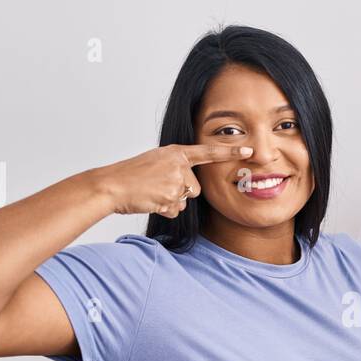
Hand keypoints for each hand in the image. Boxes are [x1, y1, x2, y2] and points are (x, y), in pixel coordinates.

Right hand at [89, 143, 252, 217]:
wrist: (111, 185)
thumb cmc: (130, 176)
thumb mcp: (154, 163)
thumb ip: (175, 170)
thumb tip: (188, 190)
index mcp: (175, 152)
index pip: (207, 152)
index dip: (230, 152)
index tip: (249, 150)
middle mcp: (178, 164)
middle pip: (194, 188)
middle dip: (179, 193)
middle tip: (156, 187)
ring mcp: (175, 180)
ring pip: (185, 200)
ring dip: (170, 202)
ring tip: (151, 193)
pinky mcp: (171, 196)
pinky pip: (175, 211)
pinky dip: (163, 210)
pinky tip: (149, 200)